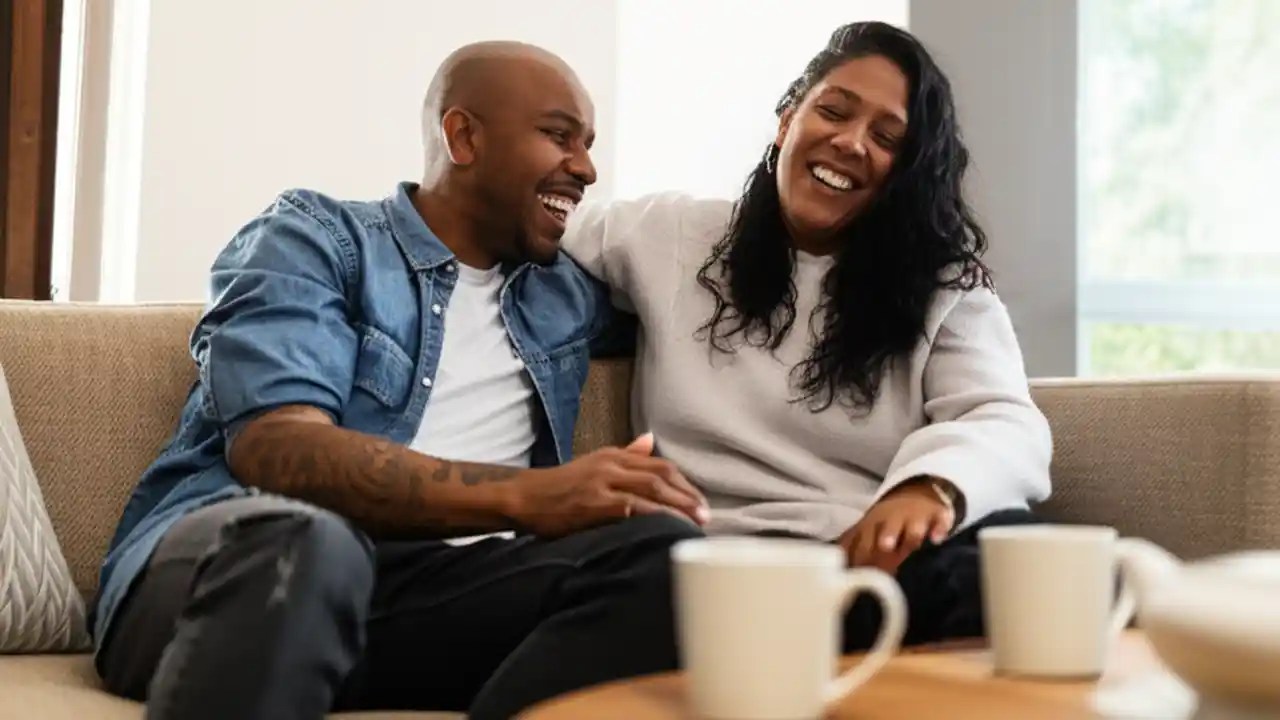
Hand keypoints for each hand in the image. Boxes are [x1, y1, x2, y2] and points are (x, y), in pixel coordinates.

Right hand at [507, 433, 709, 536]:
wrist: (524, 497)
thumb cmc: (559, 487)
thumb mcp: (594, 464)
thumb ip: (625, 455)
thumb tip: (650, 440)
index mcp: (614, 456)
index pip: (660, 465)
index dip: (684, 483)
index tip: (700, 501)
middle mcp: (612, 465)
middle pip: (661, 475)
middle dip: (687, 495)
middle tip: (706, 515)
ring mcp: (603, 483)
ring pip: (651, 490)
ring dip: (678, 507)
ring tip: (695, 523)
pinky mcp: (594, 503)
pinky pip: (632, 508)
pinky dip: (654, 517)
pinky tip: (666, 528)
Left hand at [837, 478, 955, 573]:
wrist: (915, 496)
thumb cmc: (885, 523)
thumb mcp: (866, 531)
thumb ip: (852, 549)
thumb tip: (836, 570)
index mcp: (872, 525)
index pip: (864, 540)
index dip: (863, 554)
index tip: (862, 571)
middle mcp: (893, 520)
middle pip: (887, 528)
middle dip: (886, 537)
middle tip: (884, 547)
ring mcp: (916, 518)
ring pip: (913, 527)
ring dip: (911, 534)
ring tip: (912, 541)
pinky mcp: (937, 516)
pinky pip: (940, 522)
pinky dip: (939, 529)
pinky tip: (937, 539)